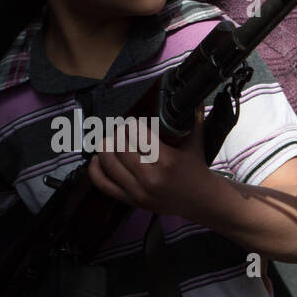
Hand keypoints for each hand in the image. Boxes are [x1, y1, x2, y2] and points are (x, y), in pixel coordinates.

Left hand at [87, 110, 210, 216]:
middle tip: (123, 130)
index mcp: (165, 159)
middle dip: (118, 133)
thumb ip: (194, 117)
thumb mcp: (196, 141)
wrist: (200, 201)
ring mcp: (138, 190)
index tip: (133, 121)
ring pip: (108, 162)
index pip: (135, 132)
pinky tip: (98, 159)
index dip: (131, 123)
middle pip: (118, 145)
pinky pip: (104, 184)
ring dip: (106, 147)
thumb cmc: (196, 170)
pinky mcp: (131, 200)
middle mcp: (149, 176)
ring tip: (111, 141)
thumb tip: (193, 96)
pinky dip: (96, 170)